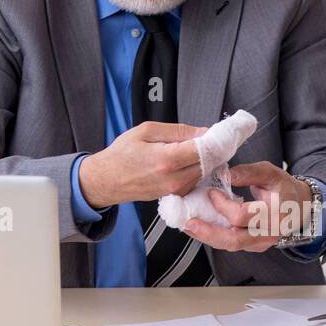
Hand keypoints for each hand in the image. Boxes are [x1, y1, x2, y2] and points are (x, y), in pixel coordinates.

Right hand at [78, 121, 207, 208]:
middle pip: (208, 161)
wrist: (107, 180)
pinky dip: (195, 169)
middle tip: (206, 137)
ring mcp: (175, 190)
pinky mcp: (175, 195)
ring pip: (203, 172)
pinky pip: (194, 180)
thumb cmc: (121, 155)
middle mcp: (174, 178)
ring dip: (203, 159)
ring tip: (189, 148)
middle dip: (210, 148)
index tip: (219, 131)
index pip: (204, 148)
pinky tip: (183, 161)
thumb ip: (176, 130)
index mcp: (167, 159)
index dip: (214, 138)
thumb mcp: (145, 131)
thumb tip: (201, 132)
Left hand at [182, 161, 313, 252]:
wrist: (300, 207)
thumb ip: (248, 172)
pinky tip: (200, 228)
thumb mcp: (271, 173)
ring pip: (231, 245)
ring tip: (189, 226)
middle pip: (235, 240)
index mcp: (275, 214)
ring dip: (208, 237)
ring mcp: (261, 242)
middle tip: (189, 223)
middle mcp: (269, 233)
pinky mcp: (254, 245)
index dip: (224, 205)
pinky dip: (215, 237)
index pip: (244, 216)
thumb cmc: (284, 188)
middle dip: (209, 233)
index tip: (212, 192)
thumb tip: (225, 173)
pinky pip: (232, 244)